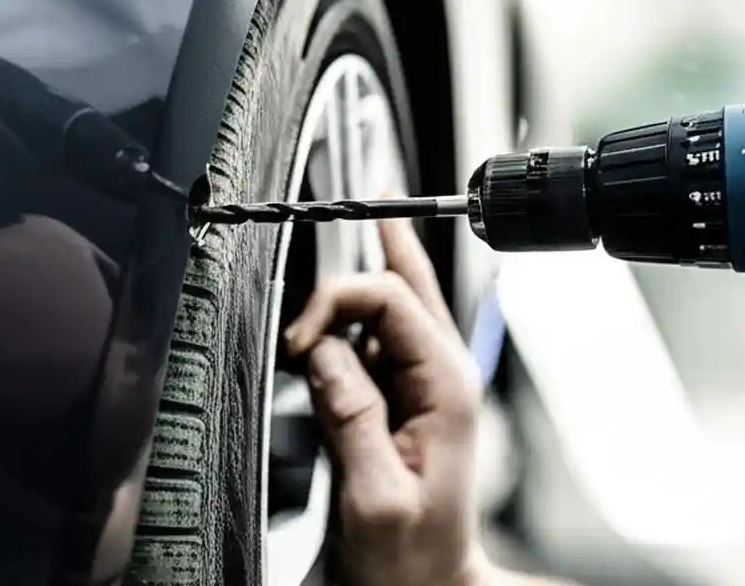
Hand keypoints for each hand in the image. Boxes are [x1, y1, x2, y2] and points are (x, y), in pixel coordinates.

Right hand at [285, 219, 488, 585]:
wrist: (425, 584)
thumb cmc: (409, 555)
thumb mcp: (374, 495)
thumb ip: (350, 417)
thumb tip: (321, 353)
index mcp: (445, 387)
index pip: (392, 300)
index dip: (337, 304)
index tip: (299, 345)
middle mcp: (441, 374)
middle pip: (409, 282)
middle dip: (378, 242)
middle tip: (360, 197)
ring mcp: (423, 383)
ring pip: (394, 305)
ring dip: (358, 286)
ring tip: (331, 263)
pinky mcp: (401, 398)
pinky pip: (376, 339)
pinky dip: (351, 320)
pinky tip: (329, 319)